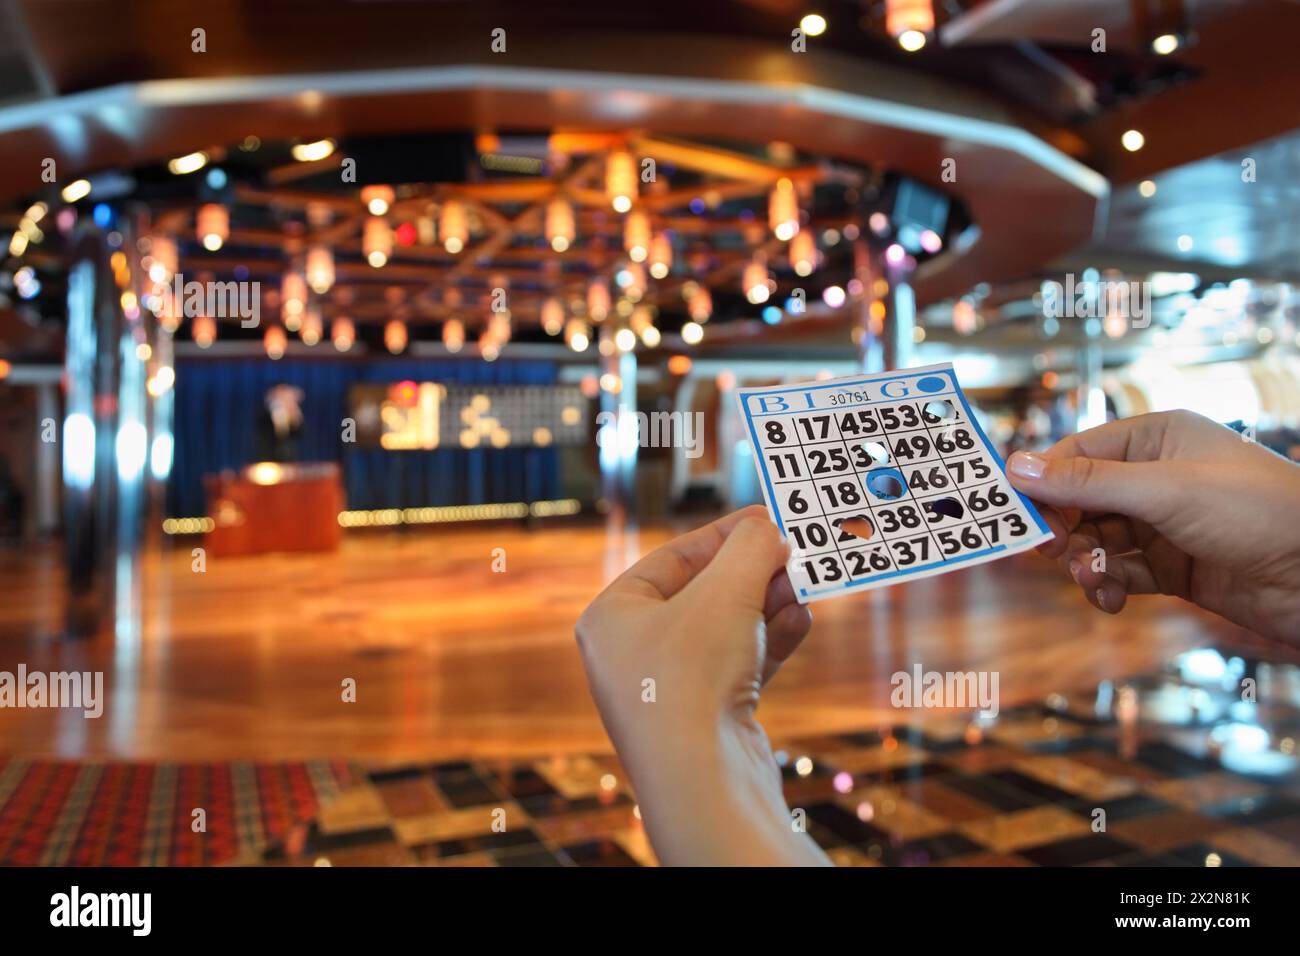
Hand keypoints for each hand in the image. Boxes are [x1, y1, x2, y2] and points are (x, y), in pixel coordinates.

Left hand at [575, 506, 828, 865]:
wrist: (704, 781)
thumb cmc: (694, 677)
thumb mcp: (727, 592)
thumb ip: (751, 548)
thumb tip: (769, 529)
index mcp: (611, 618)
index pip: (671, 558)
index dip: (722, 536)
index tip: (764, 520)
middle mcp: (631, 654)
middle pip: (702, 594)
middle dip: (752, 574)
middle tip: (792, 555)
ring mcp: (668, 690)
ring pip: (725, 630)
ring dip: (767, 605)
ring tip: (802, 585)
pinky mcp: (705, 718)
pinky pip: (739, 666)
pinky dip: (769, 642)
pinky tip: (801, 620)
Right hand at [1006, 410, 1299, 641]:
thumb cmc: (1258, 512)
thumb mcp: (1165, 491)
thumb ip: (1088, 482)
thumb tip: (1016, 466)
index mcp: (1157, 439)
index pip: (1078, 453)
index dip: (1043, 483)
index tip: (1014, 513)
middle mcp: (1157, 477)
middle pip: (1081, 500)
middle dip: (1064, 529)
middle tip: (1049, 553)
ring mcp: (1165, 523)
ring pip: (1096, 540)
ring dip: (1085, 563)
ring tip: (1094, 582)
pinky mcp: (1174, 566)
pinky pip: (1120, 572)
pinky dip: (1108, 585)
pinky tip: (1112, 599)